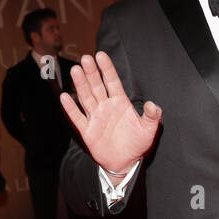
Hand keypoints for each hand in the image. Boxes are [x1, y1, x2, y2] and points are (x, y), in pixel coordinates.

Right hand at [60, 51, 160, 174]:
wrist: (125, 163)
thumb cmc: (137, 144)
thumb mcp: (148, 130)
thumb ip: (152, 117)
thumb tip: (153, 105)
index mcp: (120, 103)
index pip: (112, 82)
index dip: (107, 69)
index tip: (101, 55)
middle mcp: (106, 107)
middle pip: (97, 86)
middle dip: (91, 73)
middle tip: (85, 59)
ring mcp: (95, 117)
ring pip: (86, 98)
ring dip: (81, 85)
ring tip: (76, 71)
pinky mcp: (87, 131)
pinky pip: (78, 118)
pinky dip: (71, 108)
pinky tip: (65, 97)